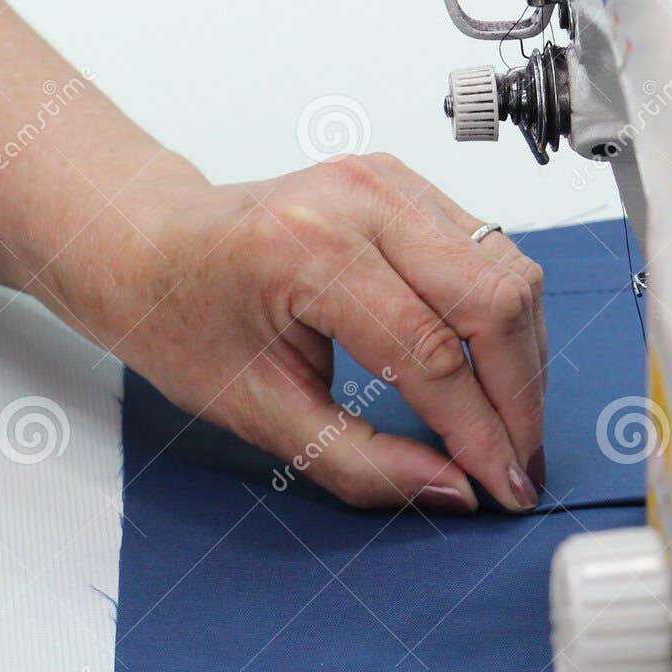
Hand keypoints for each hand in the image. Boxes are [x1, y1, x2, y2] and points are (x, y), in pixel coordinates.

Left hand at [95, 153, 548, 513]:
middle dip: (519, 398)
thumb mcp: (261, 415)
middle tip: (520, 465)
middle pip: (494, 302)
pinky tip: (490, 372)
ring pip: (509, 272)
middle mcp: (360, 200)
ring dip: (523, 360)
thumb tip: (455, 490)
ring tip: (510, 427)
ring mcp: (390, 181)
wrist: (149, 246)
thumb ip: (362, 462)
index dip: (484, 434)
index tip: (508, 488)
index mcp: (309, 252)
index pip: (435, 355)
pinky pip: (492, 253)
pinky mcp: (408, 185)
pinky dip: (503, 323)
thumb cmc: (184, 319)